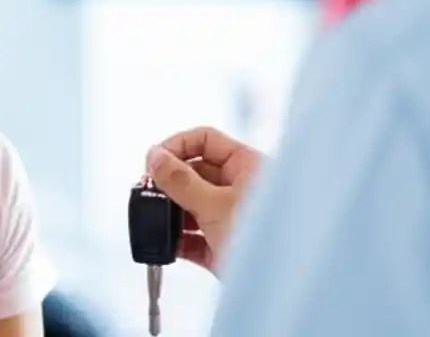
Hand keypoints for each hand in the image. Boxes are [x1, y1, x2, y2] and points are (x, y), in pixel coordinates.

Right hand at [145, 127, 263, 274]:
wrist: (281, 289)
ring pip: (193, 207)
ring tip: (157, 220)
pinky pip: (195, 238)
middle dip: (170, 183)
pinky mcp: (225, 249)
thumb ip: (180, 180)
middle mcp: (241, 189)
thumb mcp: (215, 204)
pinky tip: (169, 245)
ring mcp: (232, 219)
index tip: (153, 162)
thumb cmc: (265, 241)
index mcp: (248, 167)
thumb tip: (155, 155)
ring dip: (172, 213)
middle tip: (149, 193)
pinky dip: (180, 241)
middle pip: (195, 174)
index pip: (205, 141)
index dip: (177, 147)